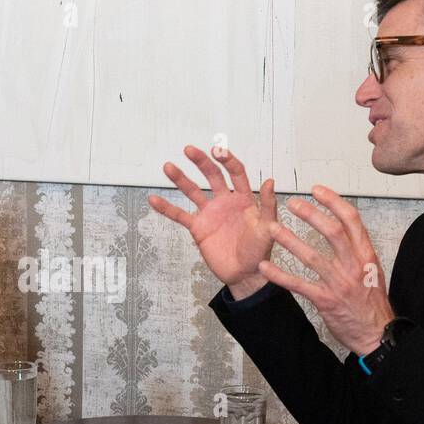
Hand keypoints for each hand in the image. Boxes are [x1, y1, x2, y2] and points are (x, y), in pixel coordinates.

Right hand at [149, 145, 277, 298]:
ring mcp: (210, 214)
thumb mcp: (268, 227)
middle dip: (201, 162)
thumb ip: (268, 205)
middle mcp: (225, 201)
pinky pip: (180, 215)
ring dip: (180, 179)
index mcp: (244, 198)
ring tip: (168, 167)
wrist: (245, 274)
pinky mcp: (198, 228)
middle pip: (212, 176)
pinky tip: (153, 199)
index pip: (235, 173)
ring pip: (193, 191)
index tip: (217, 151)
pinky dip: (166, 208)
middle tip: (189, 149)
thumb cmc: (259, 251)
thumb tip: (270, 181)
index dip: (227, 160)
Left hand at [259, 185, 395, 355]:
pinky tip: (264, 267)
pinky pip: (298, 284)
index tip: (317, 190)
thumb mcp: (371, 270)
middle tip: (292, 203)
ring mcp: (339, 283)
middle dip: (311, 214)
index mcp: (365, 254)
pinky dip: (279, 275)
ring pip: (312, 256)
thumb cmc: (371, 302)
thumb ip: (357, 250)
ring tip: (272, 228)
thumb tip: (343, 228)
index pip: (351, 220)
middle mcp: (353, 265)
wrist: (376, 333)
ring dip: (289, 240)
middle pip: (332, 232)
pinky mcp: (325, 300)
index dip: (333, 201)